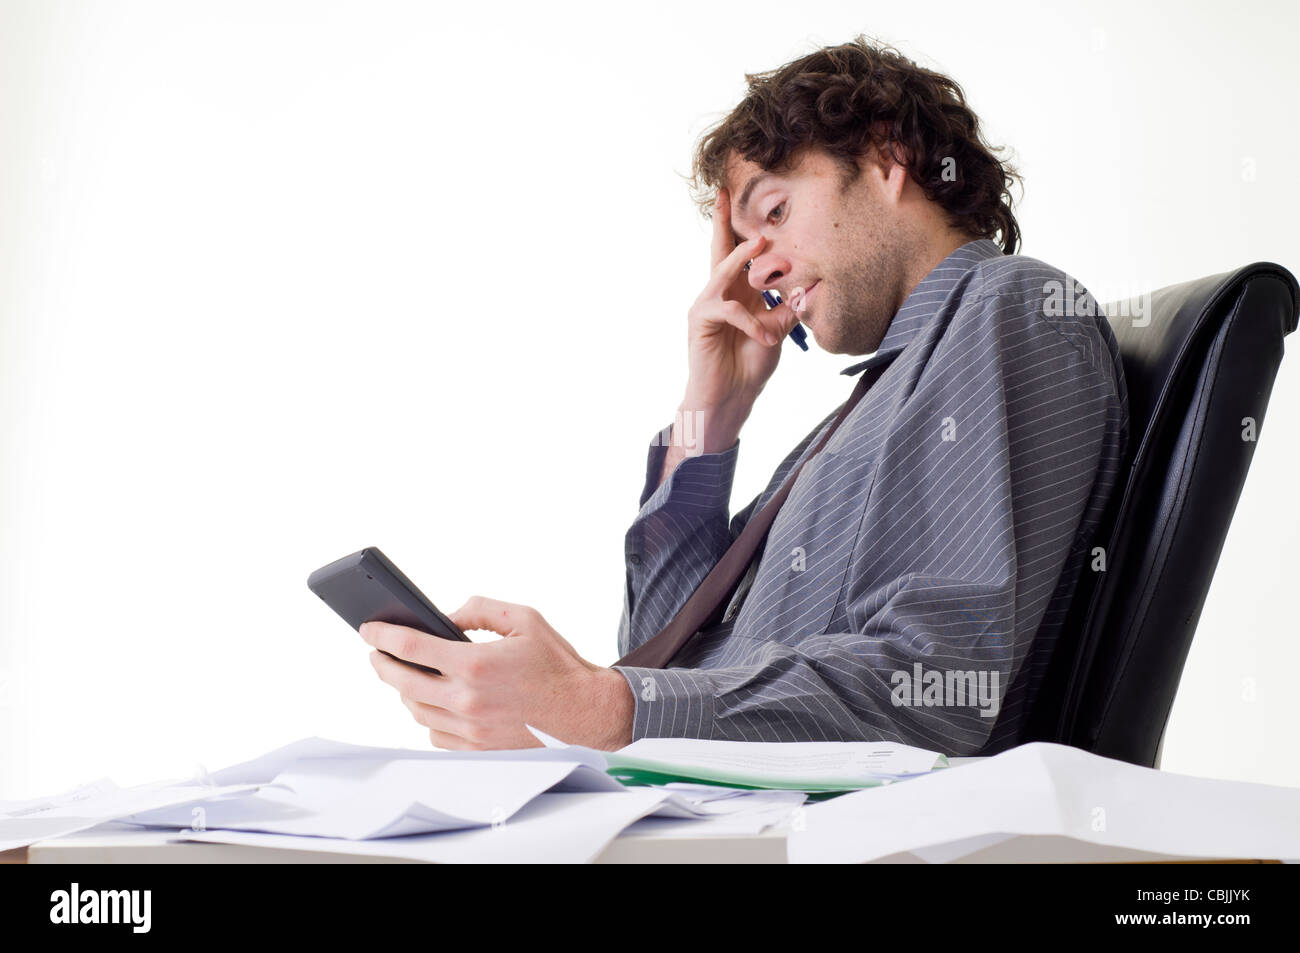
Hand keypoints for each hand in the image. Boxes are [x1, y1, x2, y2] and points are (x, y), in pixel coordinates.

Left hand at [358, 596, 634, 750]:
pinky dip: (427, 715)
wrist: (584, 712)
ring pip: (415, 710)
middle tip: (377, 652)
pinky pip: (434, 733)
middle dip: (383, 663)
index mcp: (476, 664)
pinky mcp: (476, 748)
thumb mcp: (524, 618)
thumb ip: (479, 610)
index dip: (382, 636)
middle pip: (402, 683)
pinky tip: (433, 700)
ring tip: (405, 674)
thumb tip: (445, 617)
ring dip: (404, 690)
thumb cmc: (557, 664)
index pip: (410, 647)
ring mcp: (469, 729)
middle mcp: (467, 699)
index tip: (368, 630)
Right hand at [683, 187, 799, 411]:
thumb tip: (811, 286)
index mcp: (739, 291)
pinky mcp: (700, 320)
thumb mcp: (777, 331)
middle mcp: (720, 292)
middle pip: (720, 250)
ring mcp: (707, 304)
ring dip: (743, 256)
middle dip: (723, 221)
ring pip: (722, 270)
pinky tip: (765, 339)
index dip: (743, 229)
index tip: (742, 200)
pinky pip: (727, 309)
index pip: (740, 255)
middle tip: (726, 193)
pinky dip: (750, 321)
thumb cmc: (750, 365)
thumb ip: (789, 308)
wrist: (730, 398)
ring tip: (763, 243)